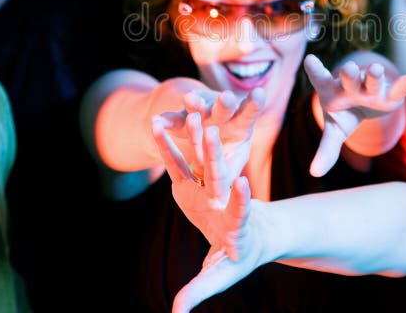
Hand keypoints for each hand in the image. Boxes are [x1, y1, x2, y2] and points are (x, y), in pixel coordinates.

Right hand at [152, 116, 265, 312]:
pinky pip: (178, 162)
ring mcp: (208, 187)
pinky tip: (156, 125)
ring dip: (197, 140)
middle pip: (221, 177)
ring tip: (192, 116)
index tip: (244, 187)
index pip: (240, 211)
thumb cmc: (237, 259)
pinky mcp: (192, 183)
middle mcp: (224, 199)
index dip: (242, 201)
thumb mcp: (220, 275)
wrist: (249, 234)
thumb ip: (200, 289)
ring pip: (202, 161)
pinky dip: (168, 146)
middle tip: (214, 134)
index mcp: (236, 223)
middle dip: (216, 157)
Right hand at [155, 88, 263, 184]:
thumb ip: (234, 170)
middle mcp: (222, 115)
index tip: (259, 92)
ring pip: (198, 107)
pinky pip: (173, 120)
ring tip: (189, 99)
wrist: (204, 140)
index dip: (254, 105)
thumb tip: (239, 186)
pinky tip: (158, 121)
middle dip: (225, 103)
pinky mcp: (180, 119)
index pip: (249, 114)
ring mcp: (200, 113)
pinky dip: (166, 122)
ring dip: (195, 104)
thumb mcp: (235, 162)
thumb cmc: (227, 157)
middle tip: (226, 97)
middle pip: (224, 108)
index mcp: (240, 125)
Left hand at [305, 53, 405, 175]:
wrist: (365, 103)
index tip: (310, 60)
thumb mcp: (335, 132)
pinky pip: (401, 86)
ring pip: (372, 80)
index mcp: (333, 92)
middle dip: (350, 75)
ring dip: (374, 75)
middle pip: (350, 79)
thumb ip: (326, 150)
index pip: (321, 80)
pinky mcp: (391, 93)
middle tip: (348, 69)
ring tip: (376, 70)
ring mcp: (372, 87)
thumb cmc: (345, 115)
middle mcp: (352, 85)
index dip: (316, 71)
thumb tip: (314, 173)